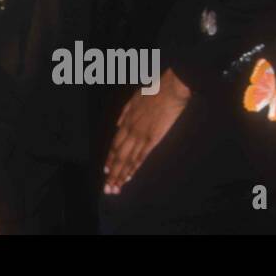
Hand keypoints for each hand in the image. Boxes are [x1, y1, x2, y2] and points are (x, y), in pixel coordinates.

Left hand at [103, 69, 189, 194]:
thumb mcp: (133, 99)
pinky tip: (129, 177)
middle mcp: (130, 130)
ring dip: (121, 174)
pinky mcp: (153, 138)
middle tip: (108, 186)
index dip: (110, 158)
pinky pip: (141, 156)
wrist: (169, 88)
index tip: (106, 170)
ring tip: (115, 187)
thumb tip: (117, 124)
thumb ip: (124, 113)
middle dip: (113, 172)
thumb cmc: (153, 91)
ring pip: (127, 159)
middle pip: (118, 155)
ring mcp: (141, 135)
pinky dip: (134, 168)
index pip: (115, 144)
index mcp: (126, 120)